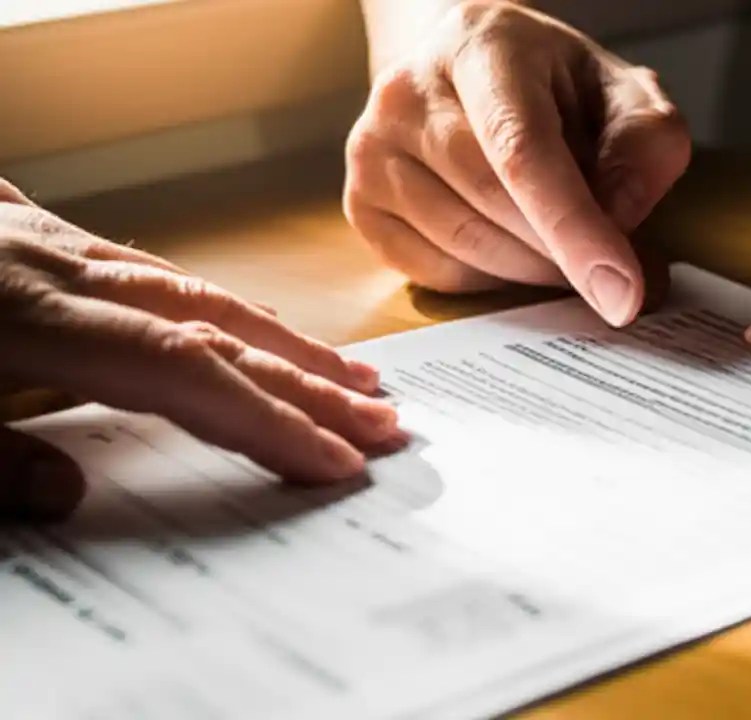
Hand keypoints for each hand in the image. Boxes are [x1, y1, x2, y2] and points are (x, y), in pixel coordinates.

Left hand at [0, 185, 401, 519]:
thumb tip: (68, 496)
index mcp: (23, 315)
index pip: (181, 371)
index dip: (268, 417)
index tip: (335, 460)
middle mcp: (53, 269)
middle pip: (212, 326)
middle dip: (307, 379)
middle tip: (383, 420)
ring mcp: (43, 242)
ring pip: (190, 289)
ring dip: (278, 337)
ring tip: (346, 375)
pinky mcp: (26, 233)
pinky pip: (143, 265)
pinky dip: (212, 302)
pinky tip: (245, 319)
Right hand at [344, 0, 690, 325]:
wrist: (467, 73)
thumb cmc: (551, 87)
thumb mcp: (622, 92)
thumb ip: (646, 143)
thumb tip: (619, 216)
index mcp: (480, 46)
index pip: (523, 151)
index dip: (576, 228)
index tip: (622, 292)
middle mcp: (407, 91)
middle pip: (494, 205)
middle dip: (564, 254)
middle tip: (613, 268)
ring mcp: (372, 149)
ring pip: (465, 247)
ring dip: (532, 270)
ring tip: (565, 248)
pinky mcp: (360, 204)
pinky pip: (435, 273)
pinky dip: (490, 281)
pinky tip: (515, 251)